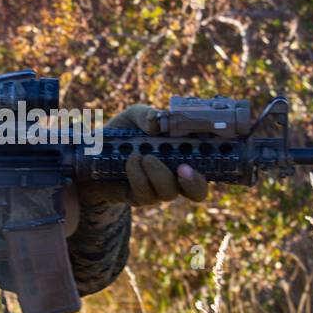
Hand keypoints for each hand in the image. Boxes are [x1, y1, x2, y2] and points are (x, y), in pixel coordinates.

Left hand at [78, 103, 209, 207]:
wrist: (90, 155)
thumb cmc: (122, 134)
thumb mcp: (134, 117)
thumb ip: (148, 115)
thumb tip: (159, 124)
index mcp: (184, 154)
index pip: (212, 163)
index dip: (223, 160)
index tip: (220, 150)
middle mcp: (176, 176)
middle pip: (198, 191)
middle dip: (194, 182)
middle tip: (184, 169)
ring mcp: (158, 189)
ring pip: (169, 193)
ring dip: (158, 173)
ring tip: (143, 156)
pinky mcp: (138, 198)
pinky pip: (145, 193)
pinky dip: (138, 175)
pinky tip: (130, 160)